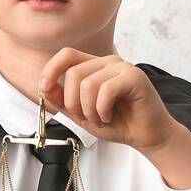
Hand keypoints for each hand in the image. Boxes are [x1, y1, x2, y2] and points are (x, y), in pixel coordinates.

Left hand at [37, 48, 179, 153]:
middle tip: (86, 118)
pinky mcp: (134, 77)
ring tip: (100, 119)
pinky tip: (109, 116)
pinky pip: (106, 90)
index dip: (51, 69)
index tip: (44, 88)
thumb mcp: (82, 113)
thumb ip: (63, 100)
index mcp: (94, 66)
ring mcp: (122, 67)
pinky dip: (102, 109)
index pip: (67, 54)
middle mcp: (107, 62)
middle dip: (73, 103)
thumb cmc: (117, 123)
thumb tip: (44, 87)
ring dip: (89, 110)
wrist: (145, 136)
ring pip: (88, 84)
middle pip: (73, 73)